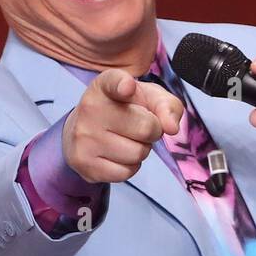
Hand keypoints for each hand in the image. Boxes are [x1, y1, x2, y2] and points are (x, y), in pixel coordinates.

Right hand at [63, 69, 183, 182]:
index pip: (114, 82)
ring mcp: (83, 138)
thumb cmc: (123, 109)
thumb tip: (172, 128)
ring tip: (126, 140)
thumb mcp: (148, 98)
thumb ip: (167, 105)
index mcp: (104, 86)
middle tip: (138, 127)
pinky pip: (125, 173)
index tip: (128, 87)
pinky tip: (117, 155)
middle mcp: (90, 109)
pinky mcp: (84, 163)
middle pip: (145, 128)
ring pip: (137, 154)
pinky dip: (129, 167)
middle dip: (151, 131)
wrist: (84, 129)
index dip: (123, 85)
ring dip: (140, 150)